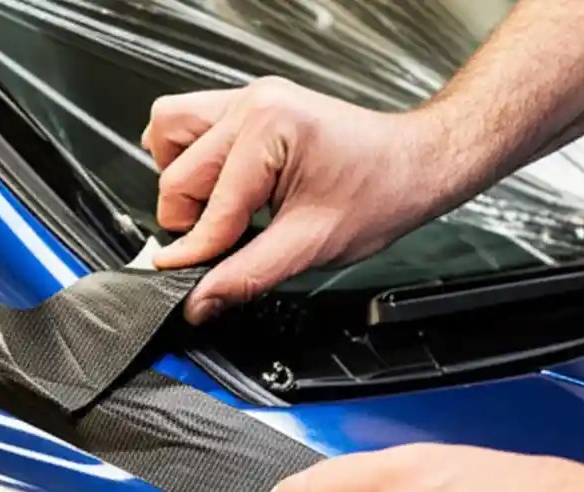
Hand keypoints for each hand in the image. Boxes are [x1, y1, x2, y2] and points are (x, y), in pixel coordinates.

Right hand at [141, 77, 479, 323]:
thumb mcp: (310, 246)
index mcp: (270, 128)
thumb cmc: (380, 192)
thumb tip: (199, 300)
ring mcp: (248, 98)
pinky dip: (190, 158)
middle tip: (216, 250)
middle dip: (189, 219)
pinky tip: (219, 189)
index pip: (210, 206)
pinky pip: (189, 124)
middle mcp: (253, 103)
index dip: (196, 253)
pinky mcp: (249, 106)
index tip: (179, 282)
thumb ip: (247, 275)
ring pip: (169, 131)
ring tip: (213, 213)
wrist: (414, 164)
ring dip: (178, 178)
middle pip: (177, 171)